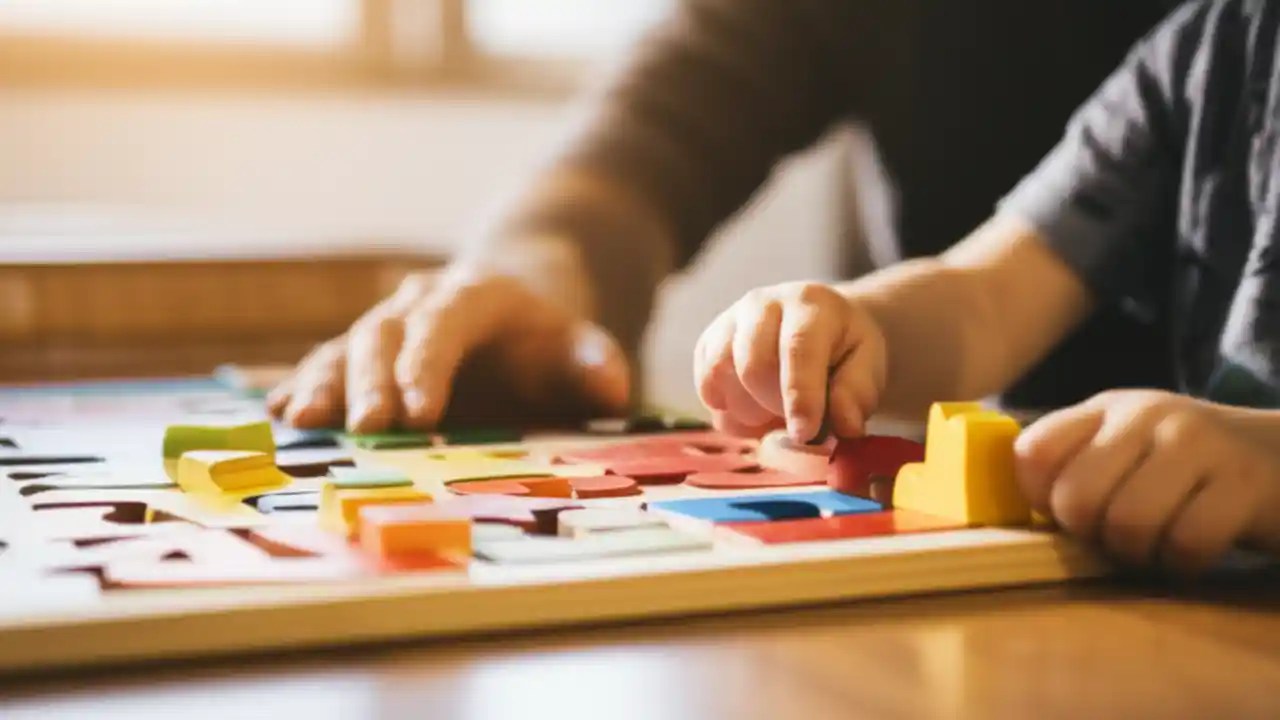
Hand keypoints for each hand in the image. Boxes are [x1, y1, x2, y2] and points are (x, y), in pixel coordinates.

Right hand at [267, 264, 629, 431]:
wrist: (513, 306)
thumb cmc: (548, 339)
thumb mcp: (583, 345)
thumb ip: (595, 364)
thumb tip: (610, 390)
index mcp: (474, 295)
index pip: (446, 324)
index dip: (429, 365)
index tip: (421, 412)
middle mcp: (420, 302)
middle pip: (387, 333)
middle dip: (373, 382)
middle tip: (366, 428)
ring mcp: (387, 326)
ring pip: (346, 346)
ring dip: (323, 382)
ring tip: (302, 421)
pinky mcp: (364, 353)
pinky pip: (327, 364)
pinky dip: (303, 386)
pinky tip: (279, 417)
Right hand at [694, 282, 886, 442]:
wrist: (816, 325)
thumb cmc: (843, 349)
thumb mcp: (868, 364)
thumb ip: (858, 394)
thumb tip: (844, 425)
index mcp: (810, 303)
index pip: (798, 348)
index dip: (800, 396)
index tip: (805, 434)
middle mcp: (762, 303)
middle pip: (752, 364)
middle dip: (773, 406)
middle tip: (795, 420)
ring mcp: (729, 320)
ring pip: (719, 375)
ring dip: (746, 410)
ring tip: (773, 413)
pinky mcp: (709, 342)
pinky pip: (705, 386)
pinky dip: (726, 410)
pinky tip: (752, 410)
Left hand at [1015, 390, 1279, 574]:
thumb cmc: (1191, 468)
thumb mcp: (1128, 449)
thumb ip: (1076, 465)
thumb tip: (1019, 507)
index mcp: (1107, 409)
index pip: (1033, 451)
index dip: (1037, 499)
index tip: (1066, 516)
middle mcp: (1148, 416)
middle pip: (1076, 498)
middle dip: (1092, 536)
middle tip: (1118, 539)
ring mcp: (1199, 444)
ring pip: (1128, 523)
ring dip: (1139, 554)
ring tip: (1157, 545)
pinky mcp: (1244, 483)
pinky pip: (1186, 542)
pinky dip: (1183, 563)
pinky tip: (1192, 552)